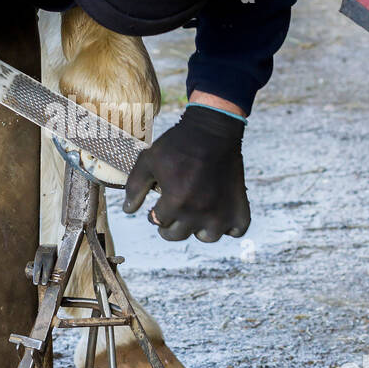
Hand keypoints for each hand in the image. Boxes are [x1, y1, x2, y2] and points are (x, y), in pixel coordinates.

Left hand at [123, 103, 250, 241]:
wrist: (213, 130)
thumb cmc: (178, 144)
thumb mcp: (149, 160)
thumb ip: (135, 187)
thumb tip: (128, 211)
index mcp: (176, 202)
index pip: (158, 221)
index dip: (155, 210)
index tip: (160, 200)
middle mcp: (199, 213)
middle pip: (178, 235)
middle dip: (171, 223)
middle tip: (175, 208)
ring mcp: (222, 213)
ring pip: (206, 237)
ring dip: (199, 227)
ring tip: (197, 211)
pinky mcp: (240, 209)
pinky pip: (236, 230)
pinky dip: (228, 226)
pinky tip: (219, 211)